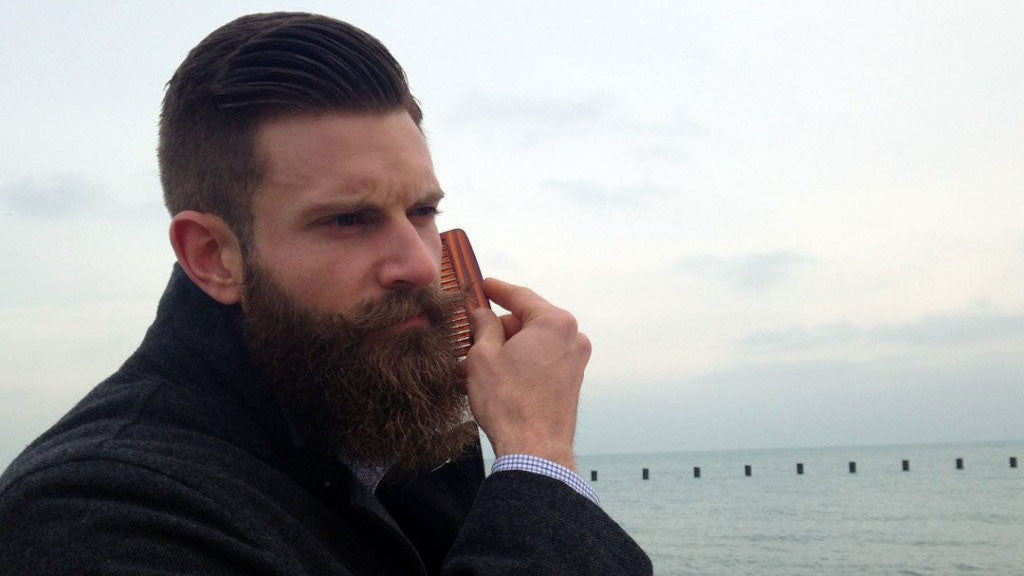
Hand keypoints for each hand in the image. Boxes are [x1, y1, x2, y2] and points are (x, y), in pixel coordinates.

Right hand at [463, 278, 591, 471]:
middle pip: (527, 321)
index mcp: (554, 323)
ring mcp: (575, 361)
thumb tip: (482, 315)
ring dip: (506, 349)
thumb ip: (483, 327)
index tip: (483, 285)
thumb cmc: (509, 402)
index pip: (520, 296)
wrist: (535, 451)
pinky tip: (495, 377)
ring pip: (533, 343)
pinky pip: (541, 361)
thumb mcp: (483, 356)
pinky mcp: (572, 382)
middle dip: (499, 328)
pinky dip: (520, 363)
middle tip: (470, 337)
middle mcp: (572, 337)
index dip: (497, 289)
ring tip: (475, 364)